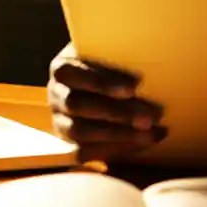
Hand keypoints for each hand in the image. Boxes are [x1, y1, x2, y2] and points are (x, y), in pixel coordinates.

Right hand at [47, 43, 165, 162]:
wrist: (101, 84)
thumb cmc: (112, 63)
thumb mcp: (112, 54)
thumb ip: (122, 59)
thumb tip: (147, 70)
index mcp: (63, 68)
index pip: (77, 75)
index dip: (103, 82)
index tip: (134, 87)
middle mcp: (56, 95)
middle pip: (79, 106)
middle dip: (116, 112)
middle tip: (149, 117)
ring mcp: (60, 121)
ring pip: (81, 132)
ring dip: (118, 135)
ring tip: (150, 133)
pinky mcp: (70, 143)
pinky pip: (86, 152)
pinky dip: (115, 150)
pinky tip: (143, 144)